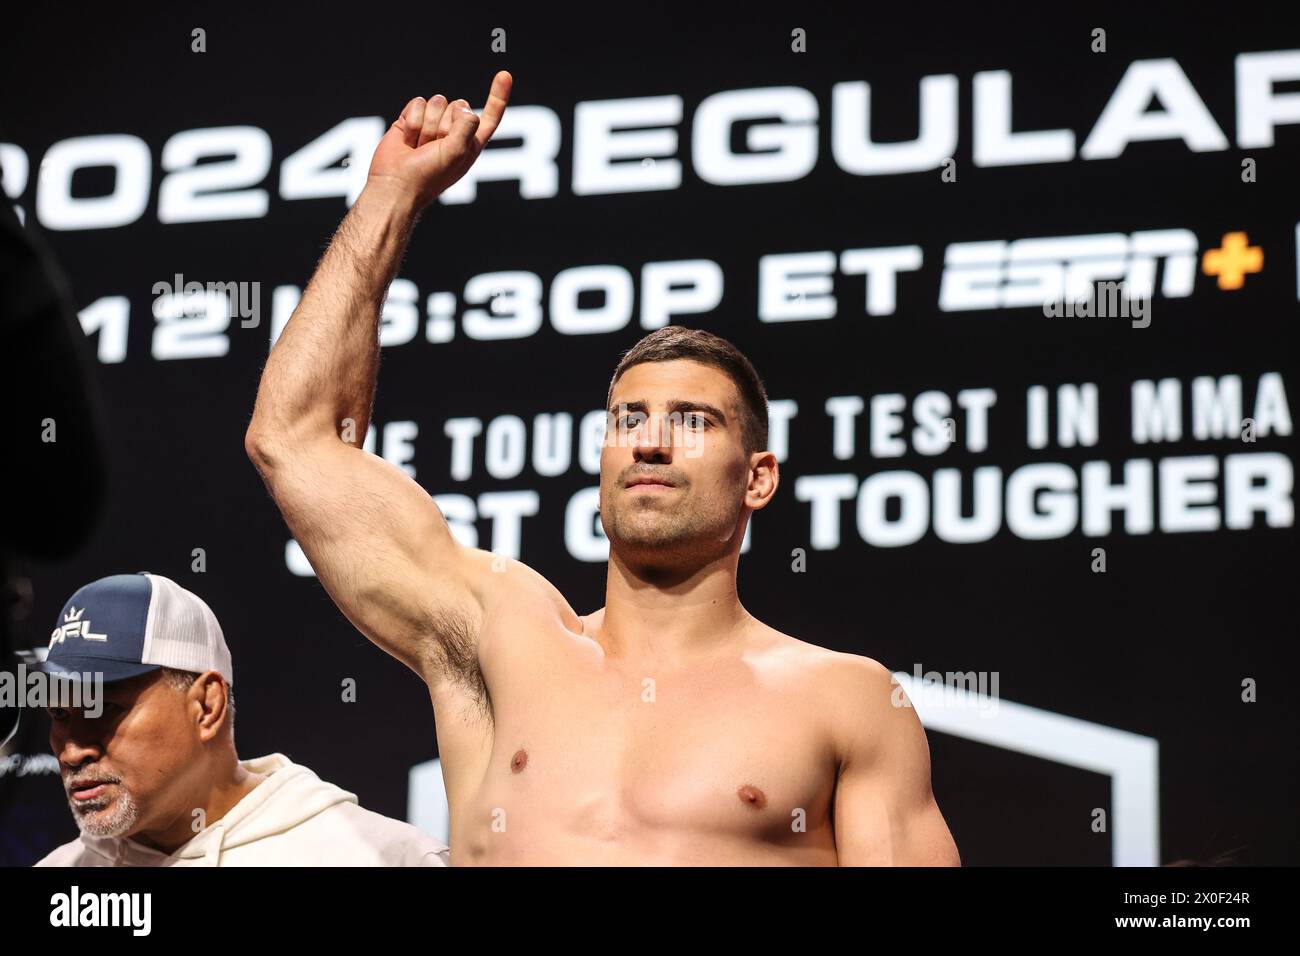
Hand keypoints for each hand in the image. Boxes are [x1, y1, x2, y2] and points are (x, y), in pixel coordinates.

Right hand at [365, 70, 511, 208]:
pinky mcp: (411, 119)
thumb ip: (467, 126)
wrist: (396, 184)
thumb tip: (463, 107)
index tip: (504, 75)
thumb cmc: (430, 175)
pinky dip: (412, 121)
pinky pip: (417, 102)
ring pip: (436, 102)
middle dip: (445, 124)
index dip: (497, 96)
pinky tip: (408, 139)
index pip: (490, 117)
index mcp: (471, 142)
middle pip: (459, 104)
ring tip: (420, 146)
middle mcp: (453, 132)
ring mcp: (431, 124)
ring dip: (427, 125)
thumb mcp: (458, 152)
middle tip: (434, 148)